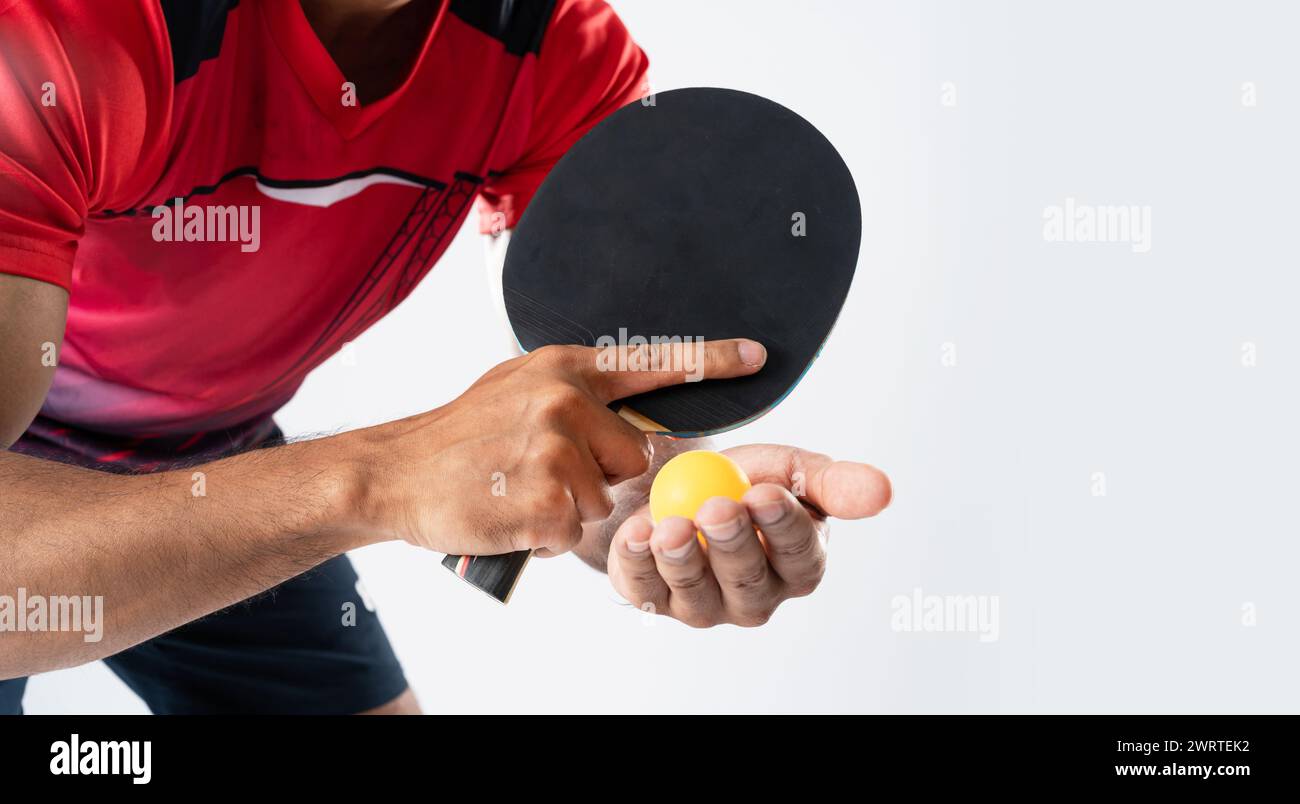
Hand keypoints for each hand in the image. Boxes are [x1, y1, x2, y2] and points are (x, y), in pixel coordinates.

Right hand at [344, 340, 765, 556]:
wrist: (392, 471)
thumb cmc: (460, 435)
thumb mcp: (517, 387)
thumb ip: (573, 393)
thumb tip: (627, 417)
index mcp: (564, 368)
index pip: (653, 361)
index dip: (711, 361)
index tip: (759, 357)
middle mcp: (564, 400)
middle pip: (636, 456)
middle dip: (601, 475)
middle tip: (544, 470)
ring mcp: (552, 451)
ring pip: (604, 499)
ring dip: (568, 508)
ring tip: (518, 489)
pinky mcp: (540, 501)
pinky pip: (572, 532)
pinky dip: (546, 536)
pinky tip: (510, 514)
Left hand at [606, 444, 890, 626]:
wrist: (679, 485)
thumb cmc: (746, 482)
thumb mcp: (789, 470)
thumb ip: (833, 482)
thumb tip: (884, 490)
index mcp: (798, 566)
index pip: (798, 555)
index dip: (781, 527)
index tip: (766, 495)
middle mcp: (756, 597)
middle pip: (747, 581)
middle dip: (733, 544)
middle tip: (718, 507)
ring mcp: (704, 605)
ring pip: (697, 593)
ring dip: (683, 558)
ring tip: (672, 525)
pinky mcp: (655, 599)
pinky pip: (645, 589)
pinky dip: (638, 562)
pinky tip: (638, 533)